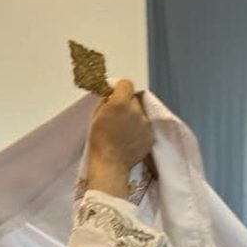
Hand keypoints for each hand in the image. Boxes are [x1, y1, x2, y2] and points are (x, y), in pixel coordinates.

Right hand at [86, 79, 153, 197]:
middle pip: (134, 99)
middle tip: (118, 115)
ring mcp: (146, 124)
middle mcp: (136, 110)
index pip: (127, 84)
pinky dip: (139, 129)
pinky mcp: (151, 136)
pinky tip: (130, 138)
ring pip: (141, 113)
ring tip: (124, 130)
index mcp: (121, 103)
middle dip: (127, 103)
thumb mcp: (96, 114)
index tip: (116, 95)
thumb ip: (106, 100)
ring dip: (134, 117)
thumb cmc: (98, 139)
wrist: (110, 163)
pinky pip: (146, 126)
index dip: (121, 89)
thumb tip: (112, 94)